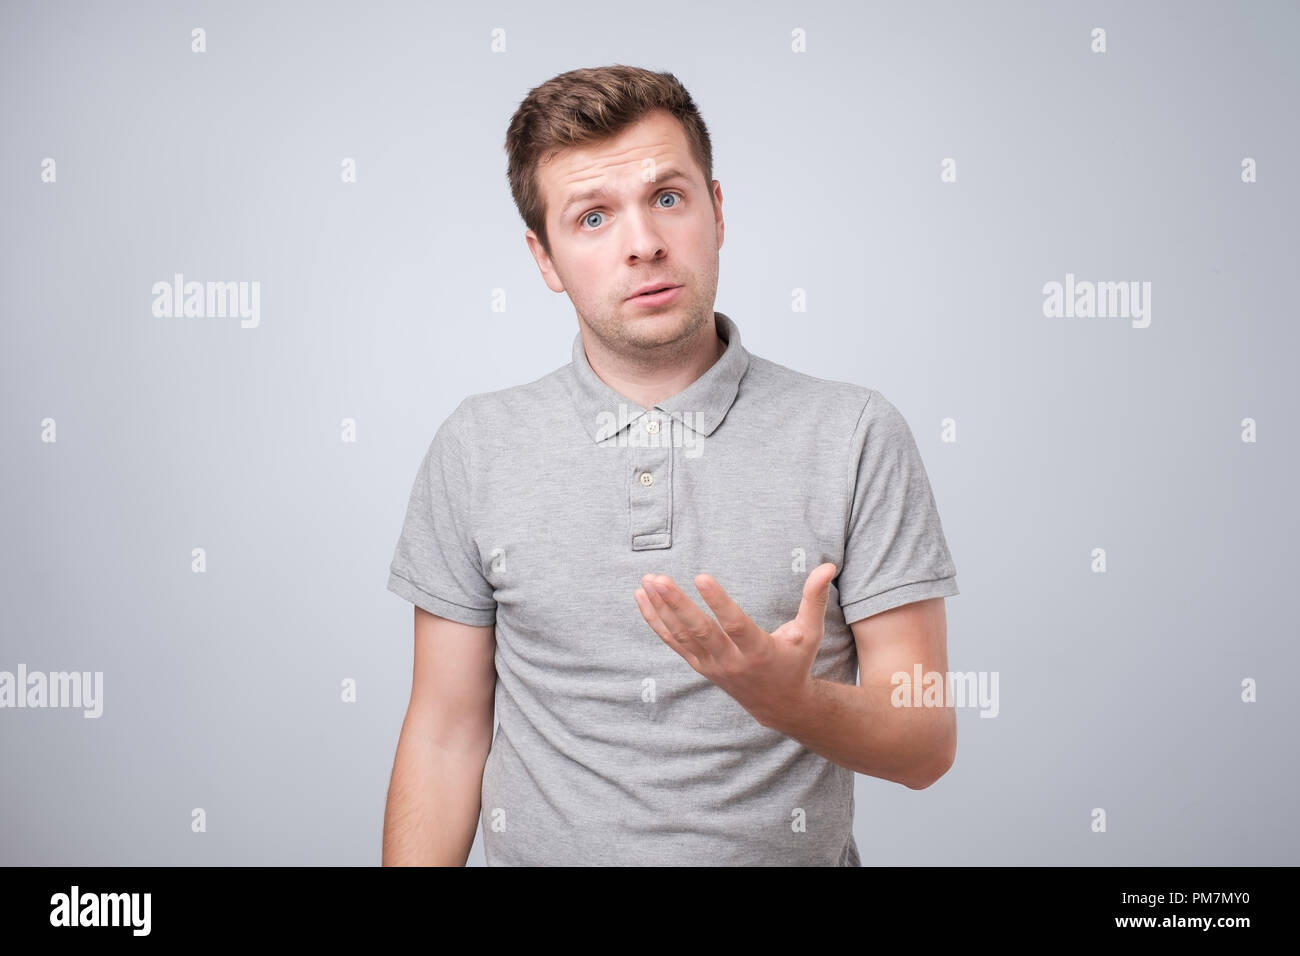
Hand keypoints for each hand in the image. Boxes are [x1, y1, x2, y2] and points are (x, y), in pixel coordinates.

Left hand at [633, 563, 837, 727]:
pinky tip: (641, 597)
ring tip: (647, 581)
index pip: (734, 625)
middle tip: (660, 578)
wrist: (778, 704)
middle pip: (699, 631)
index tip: (701, 577)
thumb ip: (814, 599)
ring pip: (680, 636)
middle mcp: (730, 661)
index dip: (718, 602)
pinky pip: (672, 641)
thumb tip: (828, 566)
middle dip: (677, 604)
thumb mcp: (809, 633)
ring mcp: (711, 665)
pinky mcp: (698, 665)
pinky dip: (655, 621)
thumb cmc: (795, 662)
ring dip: (661, 609)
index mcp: (758, 651)